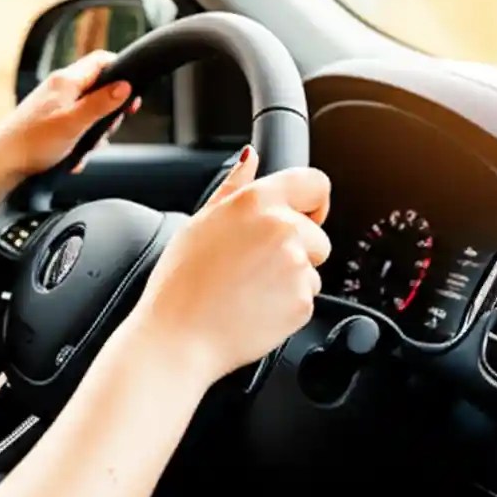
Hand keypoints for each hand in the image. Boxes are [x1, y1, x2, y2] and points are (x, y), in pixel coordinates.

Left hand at [0, 50, 140, 178]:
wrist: (2, 162)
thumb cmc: (33, 142)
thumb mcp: (75, 123)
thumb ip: (101, 104)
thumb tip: (125, 86)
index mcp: (66, 81)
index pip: (101, 61)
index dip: (121, 73)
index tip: (131, 95)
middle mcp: (60, 88)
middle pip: (99, 90)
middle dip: (107, 113)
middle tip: (103, 131)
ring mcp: (54, 104)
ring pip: (89, 112)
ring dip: (93, 133)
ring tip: (83, 148)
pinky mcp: (49, 120)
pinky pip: (75, 126)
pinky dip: (78, 142)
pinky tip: (71, 157)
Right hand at [127, 146, 331, 385]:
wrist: (179, 338)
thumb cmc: (180, 284)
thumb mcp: (199, 223)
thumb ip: (233, 186)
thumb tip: (250, 159)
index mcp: (257, 202)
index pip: (314, 182)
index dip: (313, 200)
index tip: (305, 214)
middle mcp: (282, 229)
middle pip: (317, 234)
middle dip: (296, 248)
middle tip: (253, 267)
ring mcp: (296, 267)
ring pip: (312, 268)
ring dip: (291, 278)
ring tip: (249, 289)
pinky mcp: (303, 301)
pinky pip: (306, 298)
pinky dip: (287, 305)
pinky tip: (254, 307)